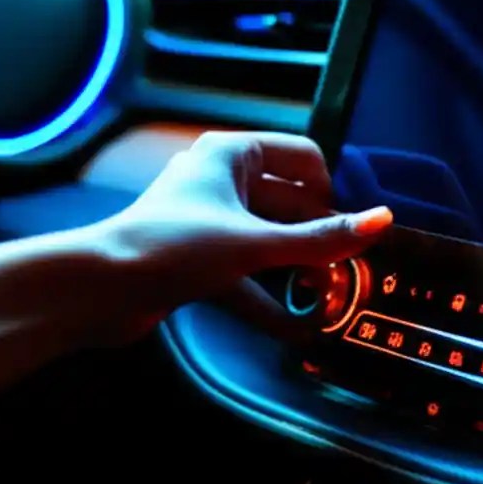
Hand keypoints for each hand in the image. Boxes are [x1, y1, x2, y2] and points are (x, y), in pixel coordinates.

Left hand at [92, 131, 391, 343]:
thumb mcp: (256, 244)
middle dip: (318, 237)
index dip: (330, 191)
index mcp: (233, 154)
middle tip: (348, 273)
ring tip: (328, 301)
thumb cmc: (176, 247)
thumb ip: (323, 238)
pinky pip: (243, 273)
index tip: (348, 229)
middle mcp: (221, 179)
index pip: (303, 157)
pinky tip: (294, 329)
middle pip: (288, 202)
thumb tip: (383, 221)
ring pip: (267, 241)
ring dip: (295, 270)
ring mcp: (206, 220)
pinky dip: (265, 297)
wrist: (98, 289)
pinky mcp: (195, 259)